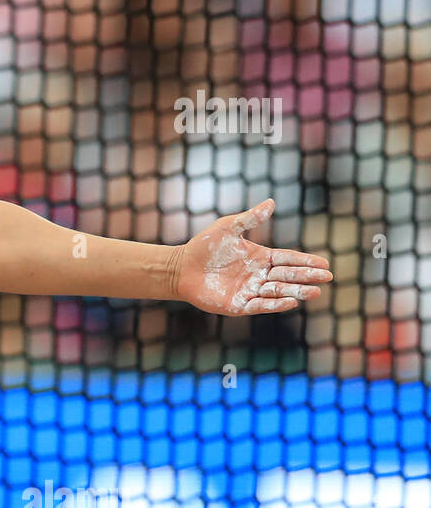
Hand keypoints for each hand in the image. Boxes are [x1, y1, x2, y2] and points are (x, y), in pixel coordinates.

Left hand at [173, 198, 332, 315]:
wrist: (181, 267)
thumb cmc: (204, 246)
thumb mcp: (228, 228)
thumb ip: (250, 218)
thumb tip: (271, 202)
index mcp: (260, 257)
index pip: (288, 259)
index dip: (306, 261)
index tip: (324, 263)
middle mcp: (259, 275)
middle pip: (288, 276)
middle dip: (307, 277)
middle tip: (327, 277)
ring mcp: (250, 290)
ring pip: (278, 292)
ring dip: (297, 292)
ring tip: (315, 292)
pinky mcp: (239, 305)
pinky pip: (261, 305)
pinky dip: (276, 304)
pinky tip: (291, 302)